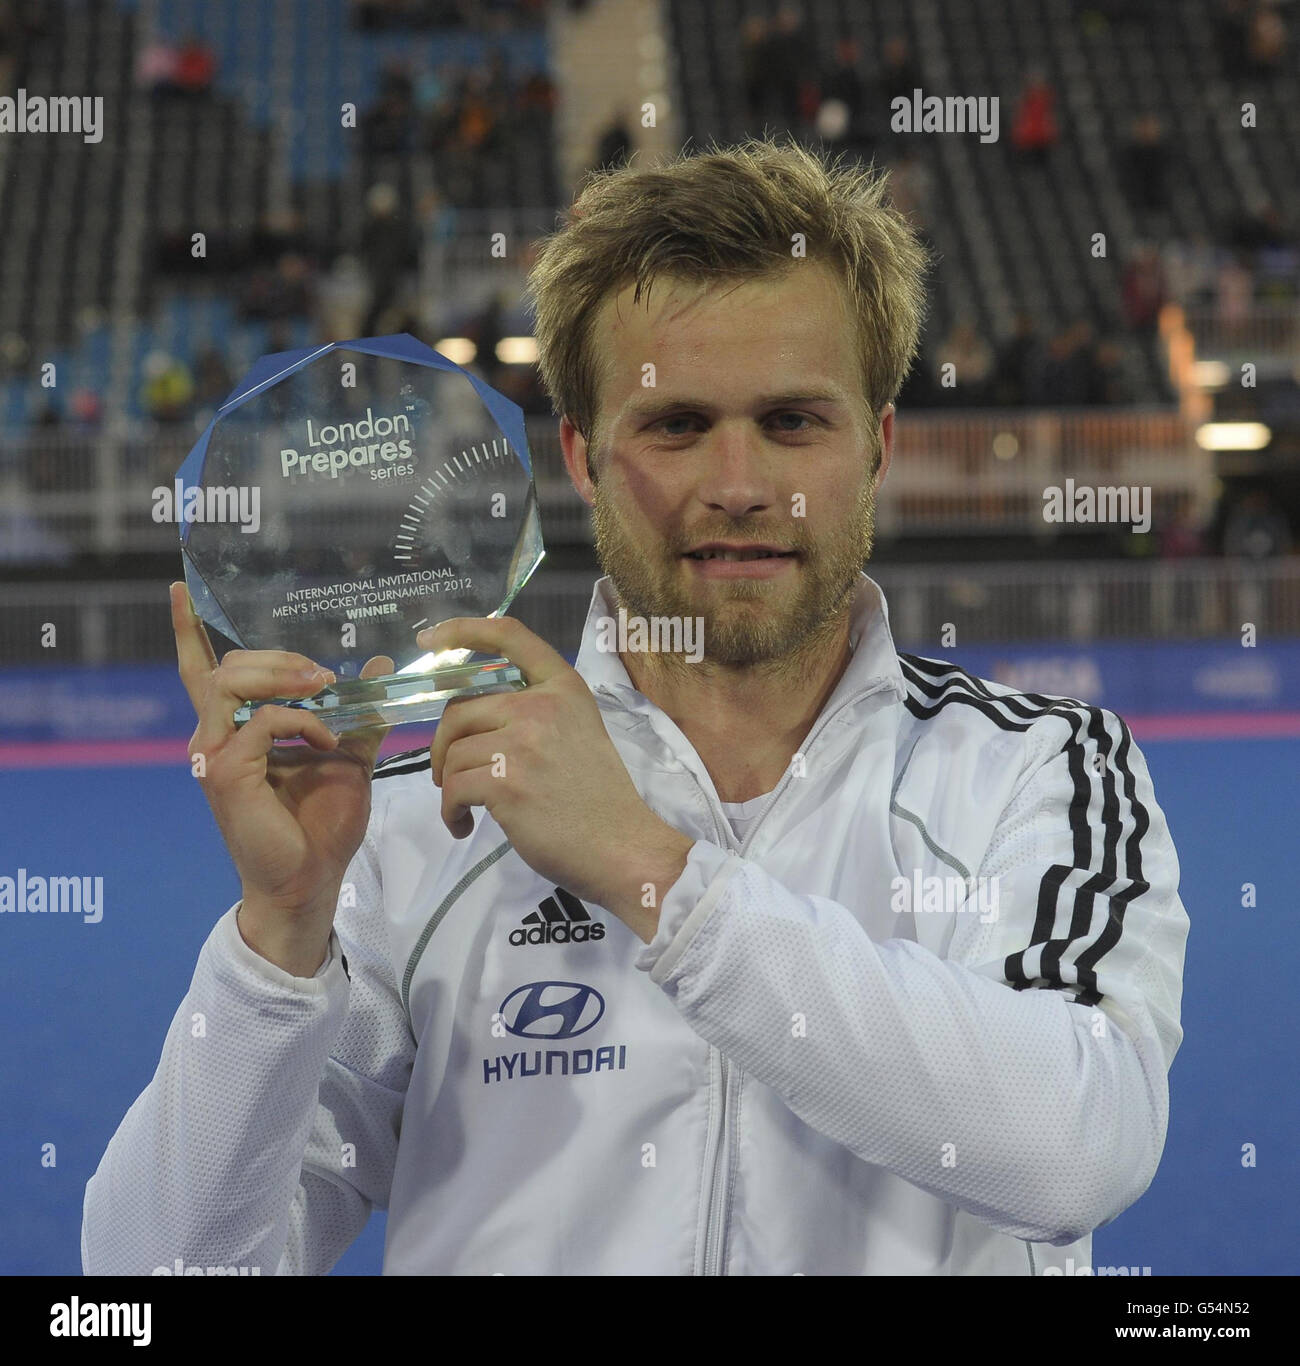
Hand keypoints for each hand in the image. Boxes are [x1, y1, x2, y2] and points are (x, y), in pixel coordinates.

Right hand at [171, 582, 393, 973]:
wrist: (312, 877)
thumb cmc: (322, 823)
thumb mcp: (348, 756)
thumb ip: (358, 714)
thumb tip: (377, 670)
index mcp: (235, 731)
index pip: (203, 671)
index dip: (187, 630)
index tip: (180, 588)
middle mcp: (215, 738)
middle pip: (228, 666)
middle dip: (278, 657)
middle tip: (322, 673)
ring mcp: (216, 754)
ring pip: (234, 683)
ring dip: (284, 678)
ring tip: (322, 690)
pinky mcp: (226, 773)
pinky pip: (262, 722)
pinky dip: (301, 721)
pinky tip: (325, 742)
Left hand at [421, 617, 692, 939]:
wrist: (624, 847)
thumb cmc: (602, 799)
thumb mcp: (579, 733)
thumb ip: (538, 716)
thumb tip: (478, 720)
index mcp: (563, 688)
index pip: (509, 636)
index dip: (462, 631)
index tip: (428, 640)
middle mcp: (541, 706)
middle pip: (460, 709)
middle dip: (442, 745)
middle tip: (448, 774)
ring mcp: (523, 743)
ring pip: (453, 753)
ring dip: (448, 786)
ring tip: (466, 810)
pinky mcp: (506, 782)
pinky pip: (453, 788)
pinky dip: (451, 812)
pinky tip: (465, 826)